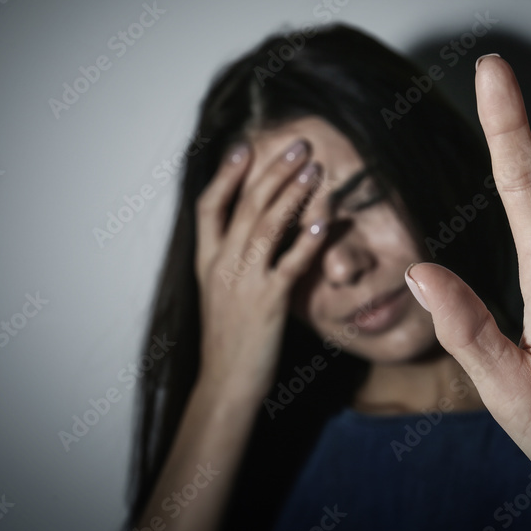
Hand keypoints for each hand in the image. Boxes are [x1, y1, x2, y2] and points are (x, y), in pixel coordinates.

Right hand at [194, 139, 325, 399]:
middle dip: (273, 170)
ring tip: (314, 169)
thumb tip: (251, 233)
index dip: (227, 174)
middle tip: (299, 145)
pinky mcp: (267, 303)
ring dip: (293, 193)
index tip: (245, 146)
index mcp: (206, 261)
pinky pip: (289, 264)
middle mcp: (221, 266)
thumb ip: (230, 261)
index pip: (209, 205)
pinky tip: (323, 221)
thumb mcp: (219, 294)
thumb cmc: (227, 341)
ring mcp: (243, 283)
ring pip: (266, 226)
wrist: (224, 385)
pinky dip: (306, 240)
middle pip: (246, 205)